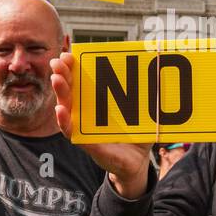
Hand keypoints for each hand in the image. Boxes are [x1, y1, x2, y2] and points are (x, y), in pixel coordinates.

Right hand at [50, 50, 150, 196]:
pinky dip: (66, 123)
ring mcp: (84, 129)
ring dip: (61, 94)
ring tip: (57, 80)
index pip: (81, 81)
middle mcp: (86, 113)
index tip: (68, 54)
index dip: (73, 67)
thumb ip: (147, 92)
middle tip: (58, 62)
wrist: (138, 162)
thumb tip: (157, 65)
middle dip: (62, 75)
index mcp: (96, 102)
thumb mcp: (143, 111)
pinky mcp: (89, 146)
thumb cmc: (137, 133)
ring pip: (67, 109)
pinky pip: (74, 134)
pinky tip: (61, 111)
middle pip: (70, 91)